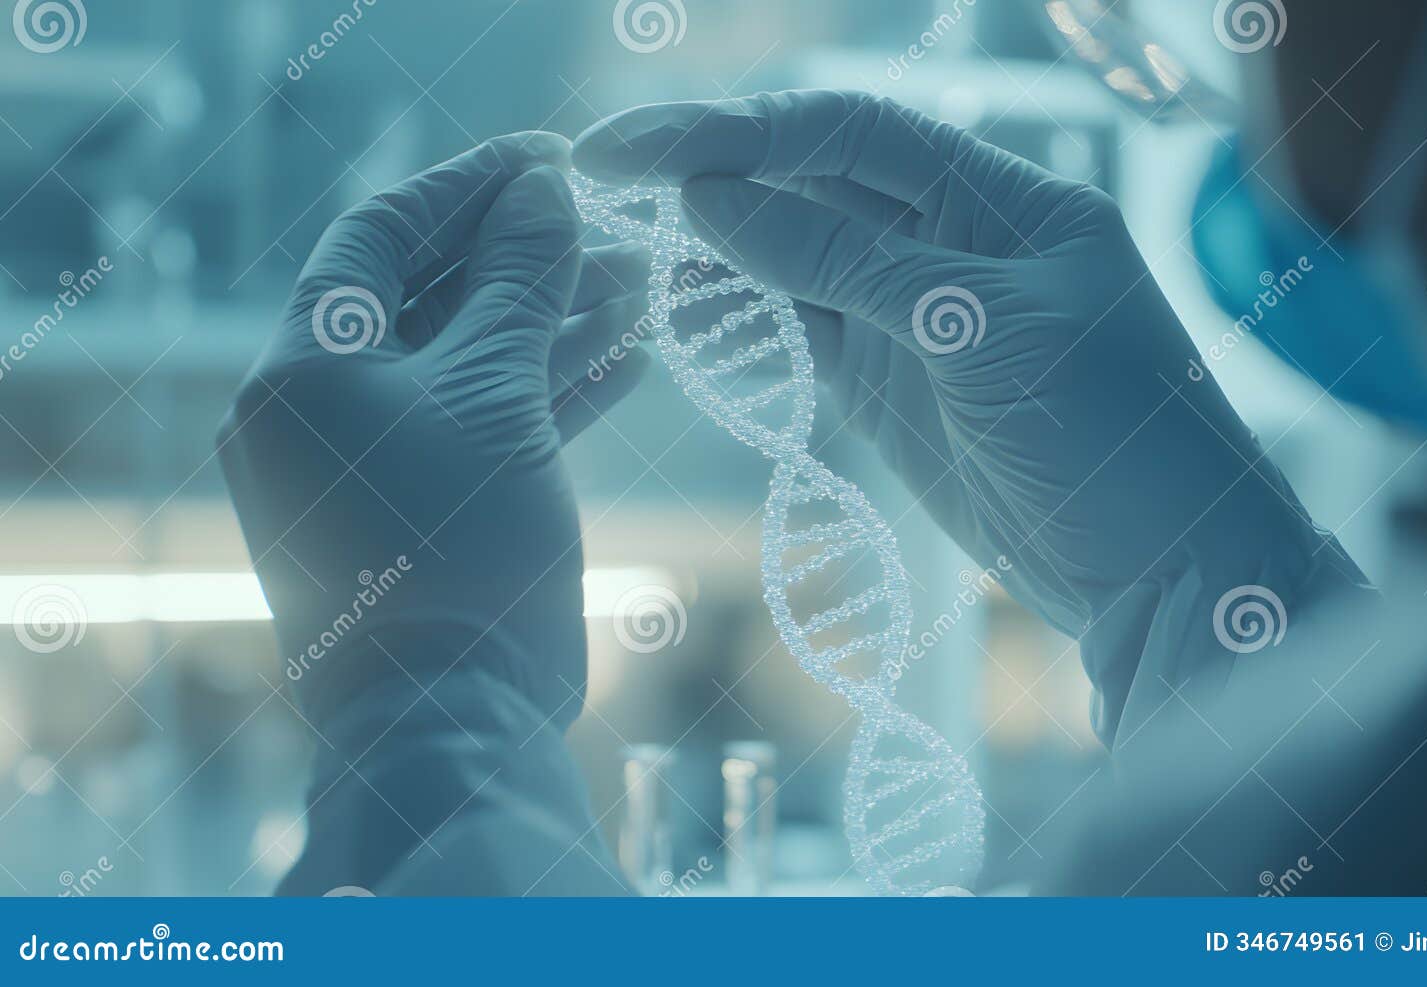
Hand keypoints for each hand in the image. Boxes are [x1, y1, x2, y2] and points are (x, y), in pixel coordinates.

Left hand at [219, 133, 649, 724]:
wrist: (452, 715)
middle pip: (431, 297)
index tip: (550, 160)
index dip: (467, 187)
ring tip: (640, 285)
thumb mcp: (495, 396)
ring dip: (554, 321)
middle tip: (608, 227)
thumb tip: (544, 189)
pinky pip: (489, 426)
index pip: (378, 235)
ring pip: (472, 364)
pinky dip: (554, 392)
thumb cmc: (453, 551)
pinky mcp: (428, 512)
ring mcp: (375, 465)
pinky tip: (630, 360)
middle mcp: (322, 410)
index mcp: (301, 368)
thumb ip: (519, 284)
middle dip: (526, 258)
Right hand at [574, 92, 1362, 741]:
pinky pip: (805, 333)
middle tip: (606, 175)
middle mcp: (957, 243)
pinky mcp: (895, 387)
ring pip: (798, 259)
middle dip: (713, 173)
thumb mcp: (981, 332)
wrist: (1163, 574)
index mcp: (1005, 198)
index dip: (742, 130)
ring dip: (719, 249)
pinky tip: (688, 312)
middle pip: (815, 185)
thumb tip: (713, 197)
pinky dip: (745, 322)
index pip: (854, 134)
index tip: (643, 147)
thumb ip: (846, 266)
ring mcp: (920, 319)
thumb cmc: (1114, 439)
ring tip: (633, 246)